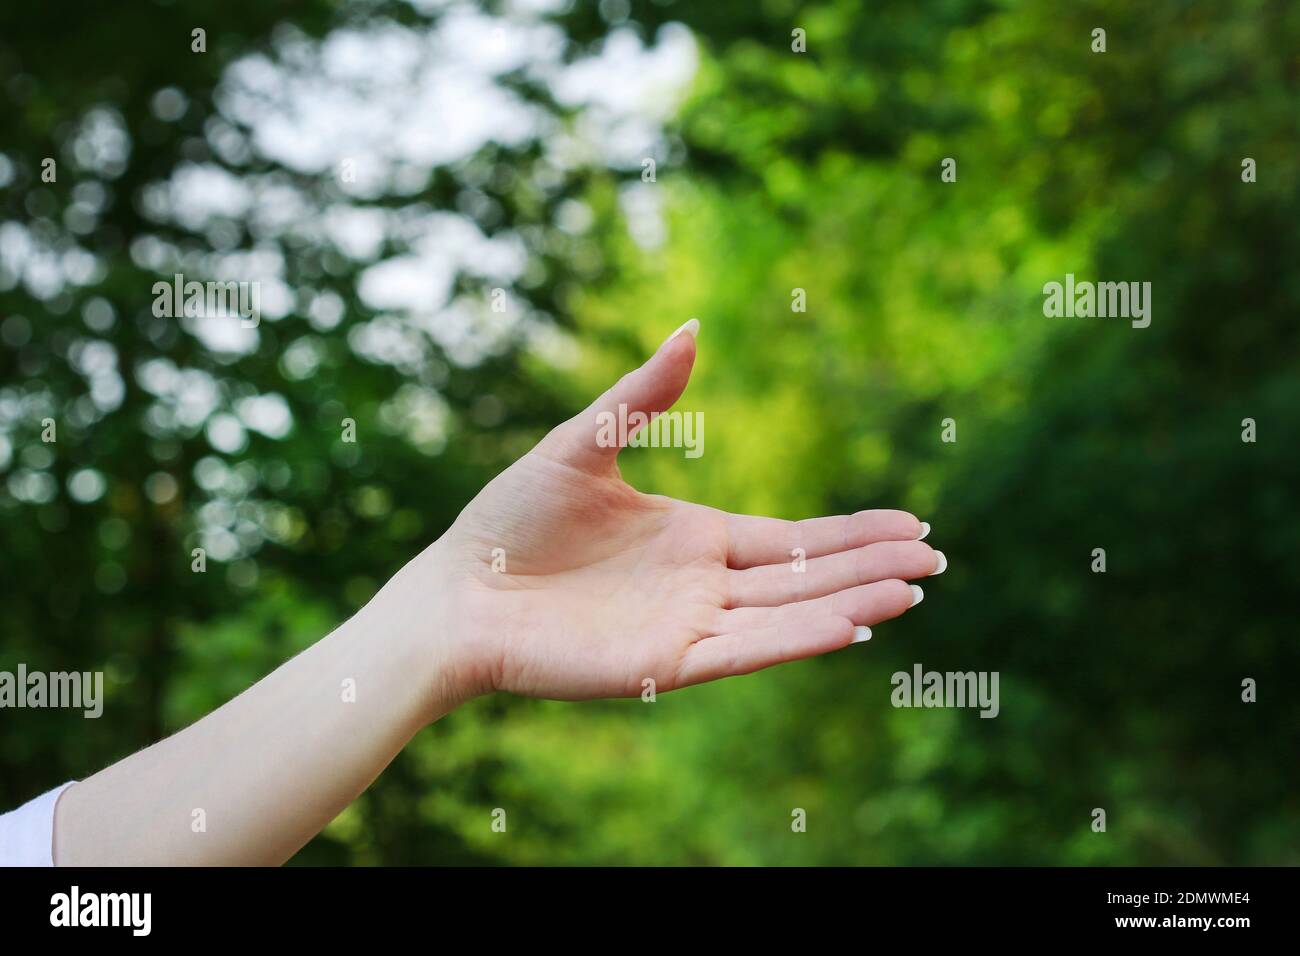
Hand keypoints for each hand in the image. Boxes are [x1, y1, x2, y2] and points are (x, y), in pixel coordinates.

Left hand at [408, 320, 943, 702]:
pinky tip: (850, 626)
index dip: (853, 534)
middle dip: (872, 567)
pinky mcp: (662, 666)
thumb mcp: (583, 445)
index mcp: (693, 538)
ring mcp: (686, 628)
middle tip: (938, 561)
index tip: (912, 524)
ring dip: (851, 604)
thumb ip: (643, 397)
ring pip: (787, 617)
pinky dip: (798, 640)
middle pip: (806, 577)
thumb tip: (693, 328)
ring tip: (914, 590)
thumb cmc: (510, 521)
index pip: (793, 540)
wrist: (457, 591)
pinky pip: (744, 652)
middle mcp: (701, 587)